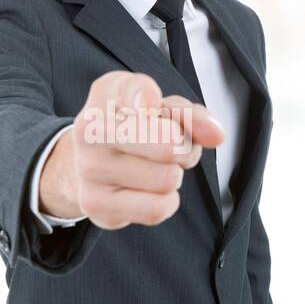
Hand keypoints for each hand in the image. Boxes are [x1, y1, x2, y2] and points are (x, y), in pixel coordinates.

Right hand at [39, 70, 224, 229]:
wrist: (88, 163)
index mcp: (105, 95)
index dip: (172, 110)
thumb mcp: (161, 106)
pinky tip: (150, 191)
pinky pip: (158, 208)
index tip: (155, 107)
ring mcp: (90, 170)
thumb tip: (216, 135)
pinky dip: (166, 202)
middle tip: (173, 148)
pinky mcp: (96, 205)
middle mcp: (90, 131)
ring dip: (174, 176)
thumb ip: (191, 113)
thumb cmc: (131, 128)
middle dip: (185, 149)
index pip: (147, 95)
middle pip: (170, 144)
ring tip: (157, 169)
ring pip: (168, 179)